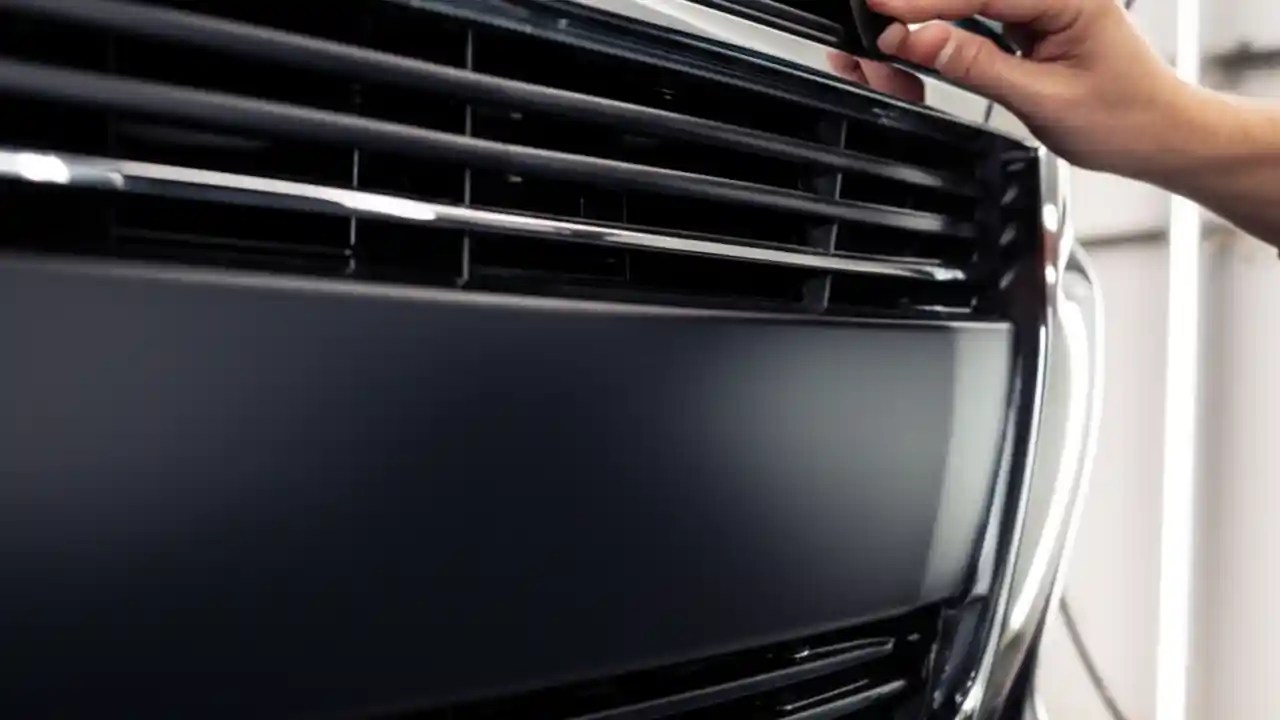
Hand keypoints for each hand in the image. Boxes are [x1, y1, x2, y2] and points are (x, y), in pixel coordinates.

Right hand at [865, 0, 1192, 178]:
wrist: (1161, 135)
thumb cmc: (1124, 117)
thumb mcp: (1043, 98)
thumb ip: (977, 66)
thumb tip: (919, 40)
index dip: (923, 2)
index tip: (877, 11)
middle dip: (915, 11)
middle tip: (866, 27)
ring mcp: (1039, 7)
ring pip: (965, 6)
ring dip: (921, 25)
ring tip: (876, 45)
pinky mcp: (1027, 25)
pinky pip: (973, 23)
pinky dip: (938, 37)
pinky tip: (908, 50)